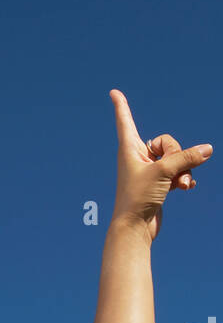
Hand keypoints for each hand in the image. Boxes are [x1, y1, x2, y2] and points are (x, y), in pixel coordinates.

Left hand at [110, 89, 212, 240]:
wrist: (135, 229)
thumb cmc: (139, 199)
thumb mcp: (164, 173)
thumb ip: (187, 158)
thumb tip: (208, 150)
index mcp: (129, 148)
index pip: (125, 121)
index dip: (121, 106)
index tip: (113, 93)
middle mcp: (137, 157)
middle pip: (167, 142)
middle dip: (176, 156)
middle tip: (167, 173)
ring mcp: (148, 170)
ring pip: (175, 158)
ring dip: (182, 170)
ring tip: (179, 185)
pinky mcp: (157, 184)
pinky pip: (177, 171)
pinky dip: (183, 178)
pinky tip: (186, 187)